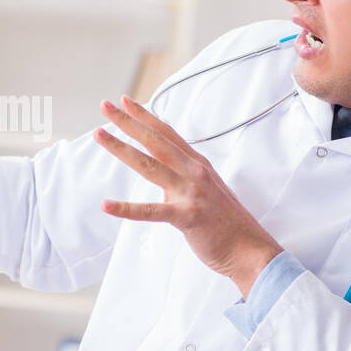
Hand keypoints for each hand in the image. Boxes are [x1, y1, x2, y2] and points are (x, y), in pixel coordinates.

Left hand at [95, 95, 282, 297]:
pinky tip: (107, 205)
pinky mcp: (187, 217)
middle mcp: (194, 172)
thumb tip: (163, 177)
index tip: (126, 102)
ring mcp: (191, 193)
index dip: (145, 115)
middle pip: (155, 141)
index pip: (167, 133)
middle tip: (106, 106)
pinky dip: (127, 209)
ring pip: (150, 165)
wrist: (250, 249)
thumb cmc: (227, 222)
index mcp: (198, 164)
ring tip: (100, 135)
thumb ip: (184, 178)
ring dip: (121, 148)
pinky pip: (152, 211)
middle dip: (128, 122)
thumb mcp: (207, 190)